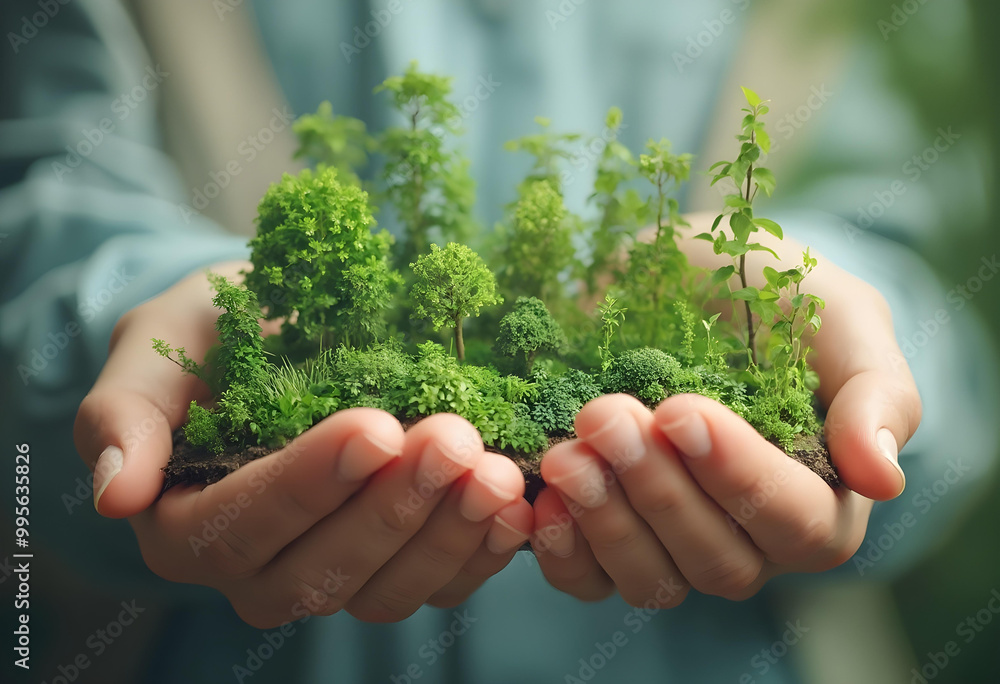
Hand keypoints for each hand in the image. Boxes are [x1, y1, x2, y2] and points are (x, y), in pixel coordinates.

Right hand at [73, 262, 531, 626]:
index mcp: (187, 527)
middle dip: (394, 507)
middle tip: (452, 439)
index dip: (311, 484)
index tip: (374, 427)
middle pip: (323, 569)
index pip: (244, 523)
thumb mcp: (156, 346)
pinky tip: (514, 506)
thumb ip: (125, 413)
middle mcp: (257, 572)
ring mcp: (330, 576)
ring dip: (447, 533)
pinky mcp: (392, 567)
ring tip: (495, 470)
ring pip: (387, 590)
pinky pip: (436, 586)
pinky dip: (480, 553)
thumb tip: (116, 494)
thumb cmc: (210, 337)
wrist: (276, 338)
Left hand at [531, 222, 920, 606]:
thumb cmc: (772, 291)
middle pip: (718, 561)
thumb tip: (884, 479)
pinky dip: (564, 553)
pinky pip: (591, 580)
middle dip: (658, 492)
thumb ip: (877, 392)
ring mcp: (677, 541)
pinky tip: (540, 504)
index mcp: (822, 496)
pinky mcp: (613, 531)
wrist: (682, 276)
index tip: (681, 410)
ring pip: (653, 580)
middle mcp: (751, 537)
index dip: (739, 478)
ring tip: (566, 454)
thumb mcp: (840, 317)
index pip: (798, 524)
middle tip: (607, 414)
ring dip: (606, 522)